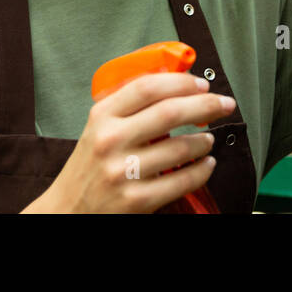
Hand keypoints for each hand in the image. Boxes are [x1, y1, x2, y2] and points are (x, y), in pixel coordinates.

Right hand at [21, 73, 234, 212]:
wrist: (67, 209)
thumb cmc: (91, 165)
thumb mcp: (100, 127)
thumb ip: (131, 107)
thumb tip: (179, 86)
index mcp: (102, 116)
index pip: (148, 87)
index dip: (181, 82)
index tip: (202, 84)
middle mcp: (110, 140)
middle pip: (170, 112)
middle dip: (206, 106)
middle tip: (225, 104)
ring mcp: (123, 172)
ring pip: (180, 148)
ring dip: (205, 141)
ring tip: (209, 139)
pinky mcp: (136, 200)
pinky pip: (181, 181)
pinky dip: (202, 170)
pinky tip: (207, 164)